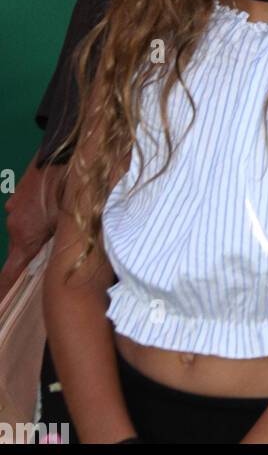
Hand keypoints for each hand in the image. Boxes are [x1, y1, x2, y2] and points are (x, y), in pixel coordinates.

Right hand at [0, 153, 62, 301]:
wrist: (60, 151)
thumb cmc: (68, 188)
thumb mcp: (71, 221)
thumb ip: (65, 243)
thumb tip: (73, 260)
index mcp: (25, 236)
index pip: (9, 272)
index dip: (4, 289)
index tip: (0, 303)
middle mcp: (14, 223)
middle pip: (22, 248)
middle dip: (36, 250)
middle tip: (55, 243)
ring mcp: (14, 206)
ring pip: (26, 227)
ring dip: (39, 227)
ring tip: (58, 218)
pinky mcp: (20, 192)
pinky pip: (28, 209)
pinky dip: (38, 211)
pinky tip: (54, 202)